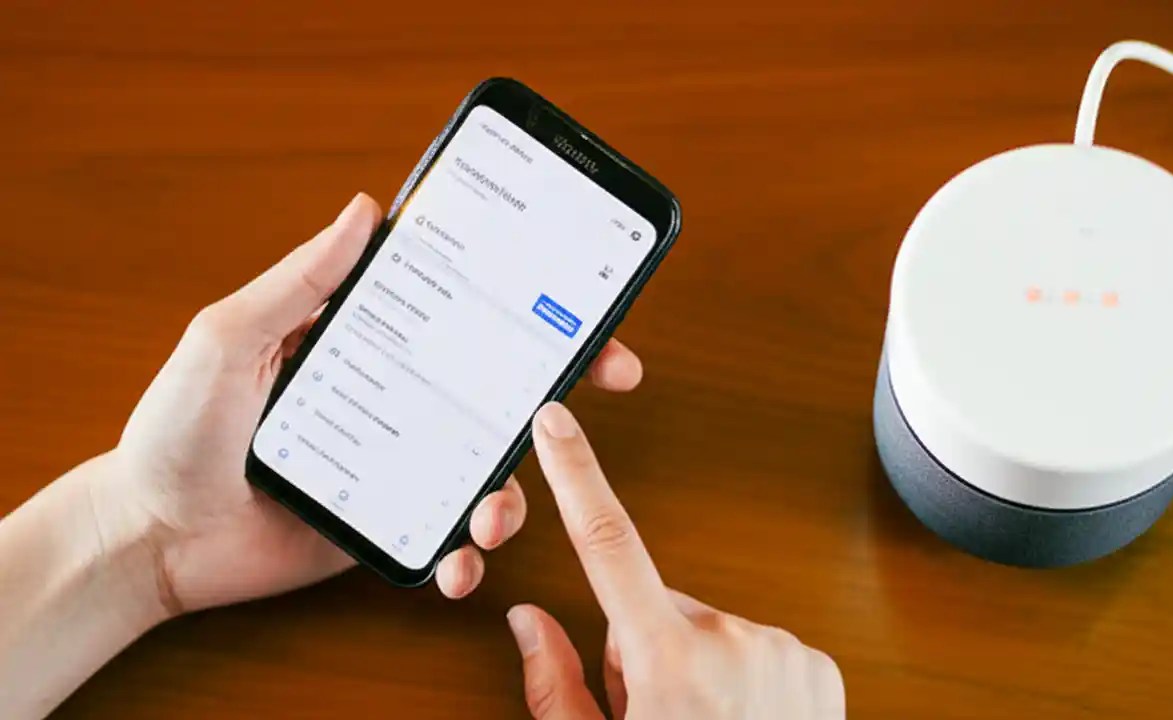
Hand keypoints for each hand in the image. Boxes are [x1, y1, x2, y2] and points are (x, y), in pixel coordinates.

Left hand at [94, 194, 645, 616]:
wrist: (152, 537)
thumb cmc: (175, 430)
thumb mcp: (229, 340)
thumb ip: (297, 282)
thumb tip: (363, 209)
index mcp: (361, 341)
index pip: (455, 309)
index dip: (520, 299)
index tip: (576, 295)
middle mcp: (391, 395)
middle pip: (493, 383)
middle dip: (561, 380)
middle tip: (612, 374)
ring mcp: (395, 461)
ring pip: (484, 465)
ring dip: (514, 487)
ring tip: (496, 509)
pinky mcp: (387, 521)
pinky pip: (444, 533)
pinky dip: (464, 553)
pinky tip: (459, 564)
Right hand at [505, 403, 844, 718]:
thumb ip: (552, 685)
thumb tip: (530, 620)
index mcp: (666, 662)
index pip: (606, 545)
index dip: (576, 477)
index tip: (558, 425)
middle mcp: (729, 640)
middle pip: (656, 608)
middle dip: (642, 648)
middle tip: (651, 715)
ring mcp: (780, 649)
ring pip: (707, 629)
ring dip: (695, 666)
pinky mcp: (815, 664)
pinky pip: (755, 646)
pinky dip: (742, 677)